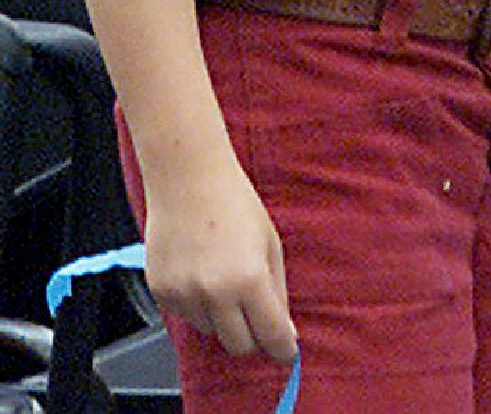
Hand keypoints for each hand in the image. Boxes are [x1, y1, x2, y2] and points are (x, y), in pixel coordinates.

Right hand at [143, 157, 296, 364]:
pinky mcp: (161, 292)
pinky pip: (185, 316)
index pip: (270, 334)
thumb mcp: (270, 243)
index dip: (282, 348)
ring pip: (211, 331)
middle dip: (253, 337)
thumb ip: (278, 289)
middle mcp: (214, 293)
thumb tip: (284, 329)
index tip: (287, 351)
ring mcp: (184, 295)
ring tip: (224, 274)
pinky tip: (200, 270)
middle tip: (258, 315)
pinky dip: (197, 304)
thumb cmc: (235, 204)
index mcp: (248, 279)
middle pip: (239, 345)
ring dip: (223, 316)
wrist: (188, 180)